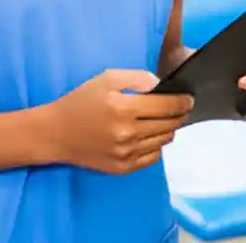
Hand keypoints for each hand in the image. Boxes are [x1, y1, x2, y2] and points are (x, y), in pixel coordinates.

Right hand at [44, 69, 191, 174]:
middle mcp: (127, 133)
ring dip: (169, 129)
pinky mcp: (123, 168)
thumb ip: (136, 77)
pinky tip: (149, 135)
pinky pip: (153, 156)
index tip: (188, 98)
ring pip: (163, 140)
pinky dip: (156, 144)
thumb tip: (160, 84)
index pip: (167, 106)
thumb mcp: (105, 79)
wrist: (56, 134)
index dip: (183, 102)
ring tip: (164, 120)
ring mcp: (126, 153)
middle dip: (179, 115)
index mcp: (123, 108)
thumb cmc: (80, 102)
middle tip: (180, 108)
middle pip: (169, 124)